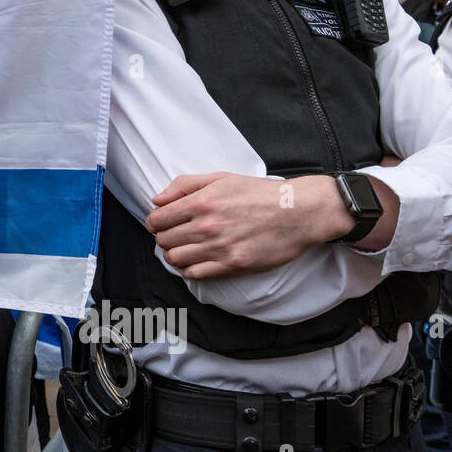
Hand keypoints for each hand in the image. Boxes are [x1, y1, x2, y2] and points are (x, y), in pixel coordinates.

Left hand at [145, 172, 352, 279]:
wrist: (297, 211)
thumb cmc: (258, 193)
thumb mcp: (220, 178)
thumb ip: (184, 185)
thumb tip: (156, 200)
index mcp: (200, 202)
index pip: (157, 220)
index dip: (155, 223)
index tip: (162, 224)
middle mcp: (206, 225)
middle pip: (163, 240)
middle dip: (164, 238)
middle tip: (176, 236)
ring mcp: (219, 247)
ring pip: (175, 259)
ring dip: (174, 255)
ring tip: (184, 249)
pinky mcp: (233, 264)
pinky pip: (195, 274)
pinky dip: (189, 270)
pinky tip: (195, 262)